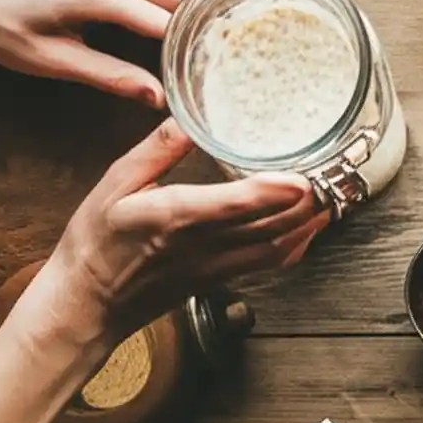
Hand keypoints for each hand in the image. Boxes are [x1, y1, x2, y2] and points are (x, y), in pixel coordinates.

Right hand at [32, 119, 328, 345]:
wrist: (86, 303)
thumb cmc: (96, 243)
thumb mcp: (114, 184)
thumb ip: (154, 151)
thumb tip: (184, 119)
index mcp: (176, 217)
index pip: (235, 206)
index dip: (274, 193)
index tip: (304, 178)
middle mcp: (204, 245)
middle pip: (271, 226)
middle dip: (309, 203)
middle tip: (336, 175)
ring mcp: (215, 266)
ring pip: (277, 248)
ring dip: (310, 225)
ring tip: (334, 197)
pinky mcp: (218, 279)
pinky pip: (267, 264)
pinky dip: (295, 247)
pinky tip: (308, 230)